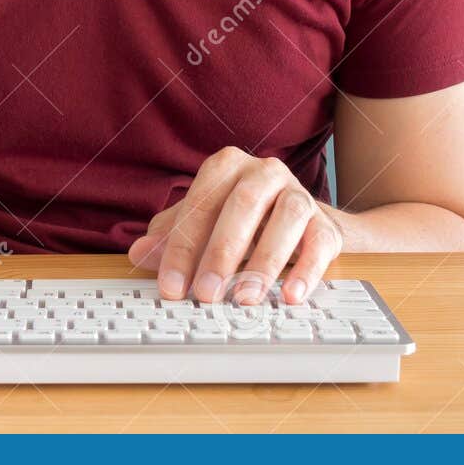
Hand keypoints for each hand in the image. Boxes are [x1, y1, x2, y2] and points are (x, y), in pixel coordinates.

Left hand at [126, 148, 344, 304]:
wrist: (299, 224)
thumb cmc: (241, 222)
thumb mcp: (202, 225)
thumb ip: (171, 237)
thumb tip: (137, 253)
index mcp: (227, 166)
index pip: (201, 202)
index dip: (183, 246)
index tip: (172, 287)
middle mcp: (265, 172)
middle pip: (244, 204)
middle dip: (222, 252)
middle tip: (206, 294)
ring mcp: (300, 194)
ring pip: (287, 218)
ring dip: (265, 261)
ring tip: (245, 298)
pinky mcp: (326, 224)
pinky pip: (320, 242)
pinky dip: (307, 270)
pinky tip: (290, 296)